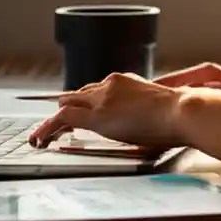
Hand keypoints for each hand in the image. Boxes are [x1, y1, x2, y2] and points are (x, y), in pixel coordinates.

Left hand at [28, 73, 186, 148]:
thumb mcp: (156, 107)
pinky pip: (64, 118)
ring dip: (53, 122)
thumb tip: (137, 124)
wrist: (181, 111)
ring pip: (66, 105)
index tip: (75, 116)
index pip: (94, 91)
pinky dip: (48, 128)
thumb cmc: (178, 115)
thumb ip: (139, 111)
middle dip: (65, 112)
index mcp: (124, 82)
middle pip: (77, 96)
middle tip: (53, 129)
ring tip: (39, 137)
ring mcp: (101, 98)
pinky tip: (41, 139)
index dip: (81, 105)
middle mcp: (109, 84)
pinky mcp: (97, 114)